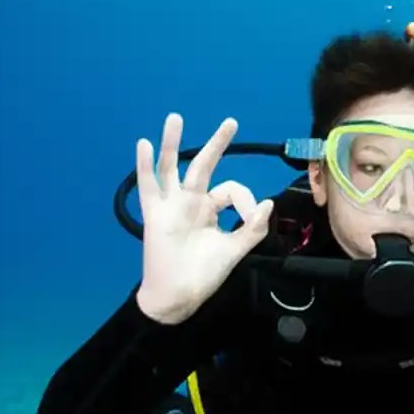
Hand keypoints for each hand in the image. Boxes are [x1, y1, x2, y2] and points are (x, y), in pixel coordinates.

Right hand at [134, 114, 273, 323]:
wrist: (179, 295)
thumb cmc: (204, 273)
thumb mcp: (235, 249)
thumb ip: (252, 228)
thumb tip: (268, 202)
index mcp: (211, 208)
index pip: (232, 190)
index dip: (246, 199)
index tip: (250, 217)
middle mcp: (191, 201)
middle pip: (203, 165)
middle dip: (217, 144)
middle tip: (231, 122)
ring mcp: (171, 205)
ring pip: (171, 167)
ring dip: (172, 143)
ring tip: (175, 117)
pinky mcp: (154, 214)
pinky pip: (148, 186)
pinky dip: (145, 165)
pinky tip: (144, 144)